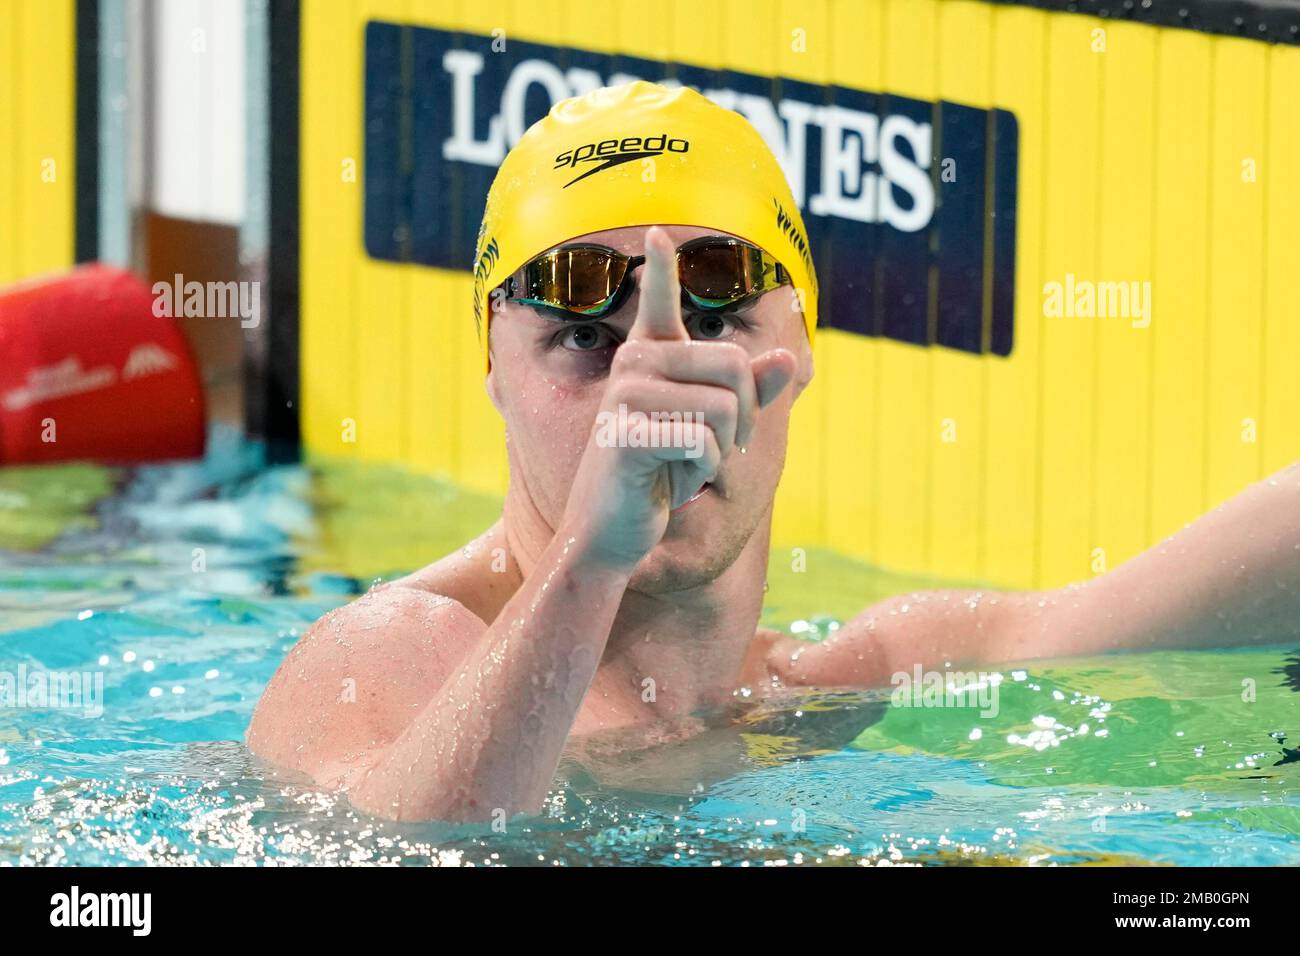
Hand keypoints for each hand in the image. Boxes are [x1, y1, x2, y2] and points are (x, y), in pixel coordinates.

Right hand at [559, 226, 796, 569]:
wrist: (612, 529)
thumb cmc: (659, 476)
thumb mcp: (711, 430)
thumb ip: (749, 394)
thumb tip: (788, 360)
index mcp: (650, 358)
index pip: (657, 301)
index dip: (660, 267)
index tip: (659, 232)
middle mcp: (635, 365)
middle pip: (736, 367)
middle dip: (742, 419)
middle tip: (710, 449)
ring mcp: (626, 395)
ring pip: (725, 409)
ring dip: (717, 451)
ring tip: (680, 465)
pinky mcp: (626, 432)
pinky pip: (702, 442)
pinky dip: (699, 472)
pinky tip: (667, 482)